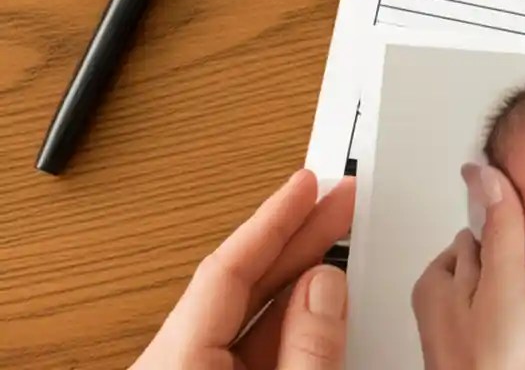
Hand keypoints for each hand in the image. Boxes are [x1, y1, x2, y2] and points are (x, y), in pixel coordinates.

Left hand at [131, 169, 356, 369]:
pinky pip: (257, 345)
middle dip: (293, 238)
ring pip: (251, 315)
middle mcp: (175, 365)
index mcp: (174, 364)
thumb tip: (324, 287)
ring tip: (338, 237)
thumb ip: (308, 349)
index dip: (270, 221)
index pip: (224, 272)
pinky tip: (324, 298)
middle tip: (335, 200)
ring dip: (299, 275)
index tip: (304, 185)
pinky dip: (294, 318)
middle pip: (237, 286)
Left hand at [412, 163, 524, 369]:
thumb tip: (486, 172)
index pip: (483, 226)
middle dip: (522, 261)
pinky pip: (514, 315)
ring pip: (507, 286)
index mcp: (437, 279)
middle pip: (495, 254)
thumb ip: (500, 229)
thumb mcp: (504, 285)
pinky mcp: (487, 348)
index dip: (516, 231)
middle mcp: (444, 302)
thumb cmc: (494, 368)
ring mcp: (466, 328)